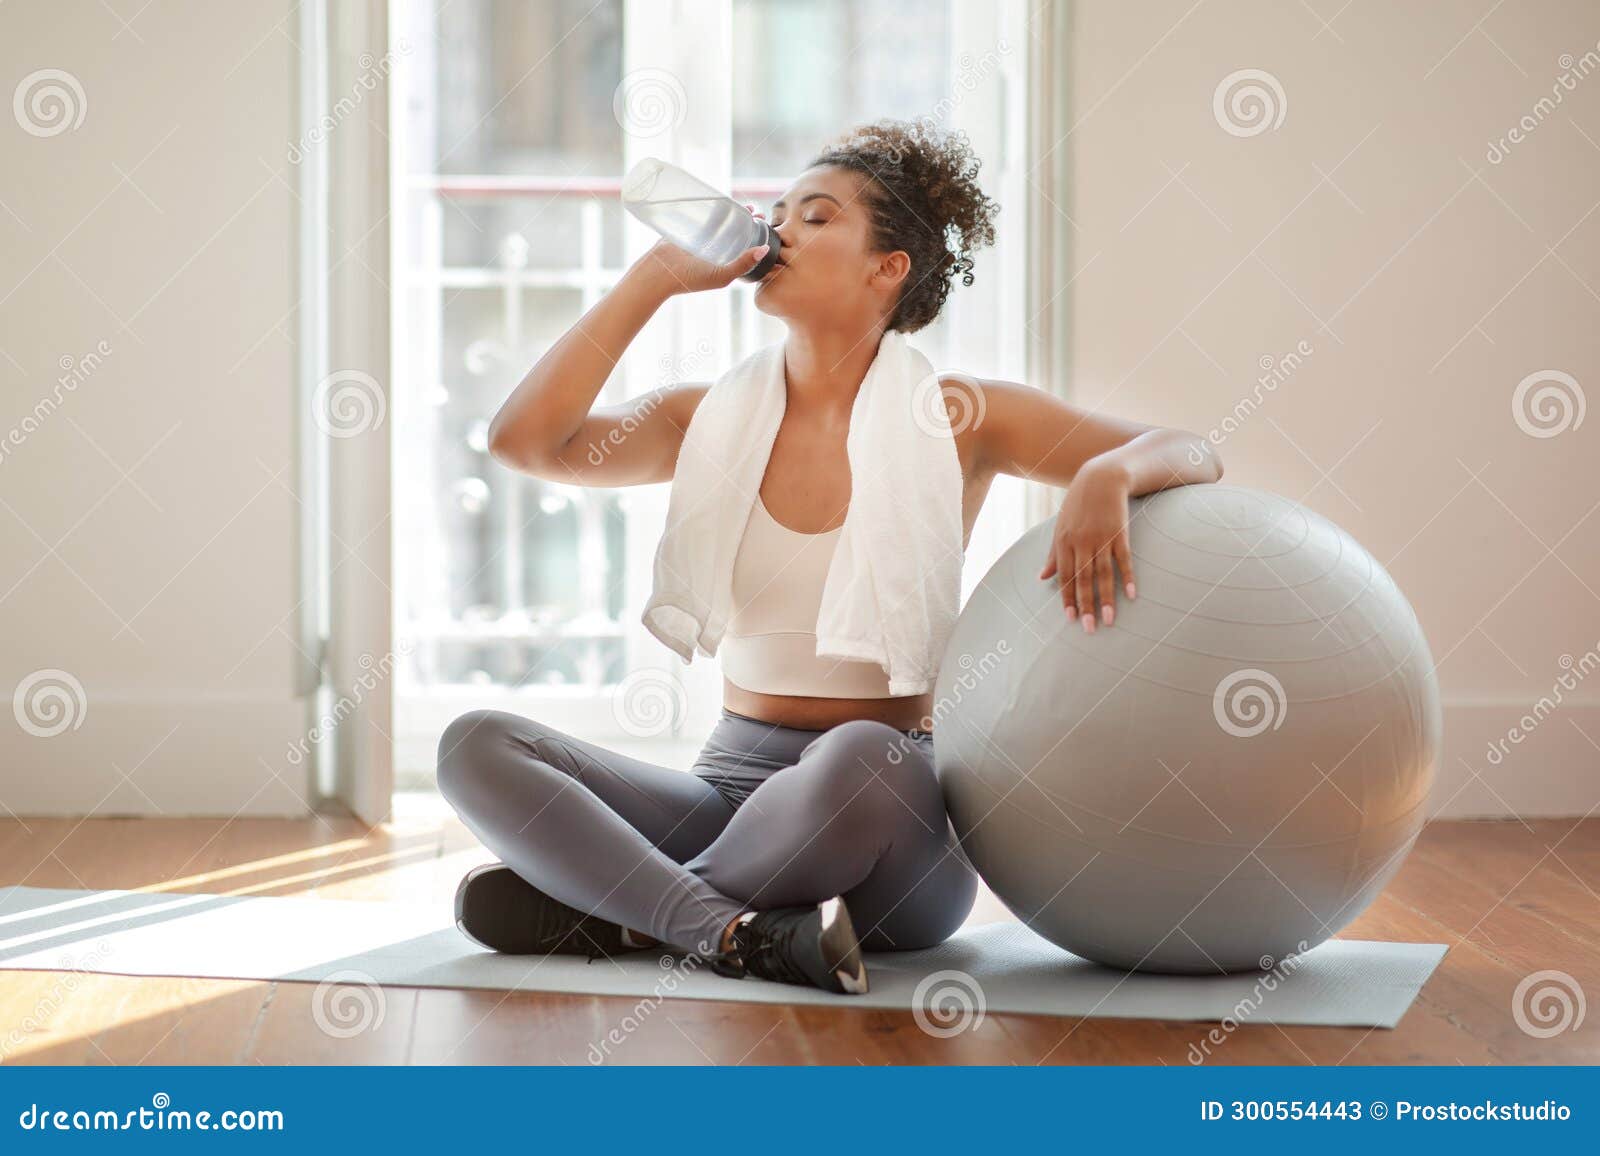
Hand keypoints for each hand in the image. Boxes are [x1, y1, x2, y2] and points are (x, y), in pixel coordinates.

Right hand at [633, 202, 770, 294]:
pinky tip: (724, 203)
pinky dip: (715, 213)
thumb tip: (765, 249)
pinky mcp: (690, 234)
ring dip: (735, 216)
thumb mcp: (722, 274)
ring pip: (723, 227)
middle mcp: (715, 256)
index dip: (757, 241)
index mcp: (725, 267)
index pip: (746, 252)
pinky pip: (706, 221)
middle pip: (736, 237)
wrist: (658, 272)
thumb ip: (743, 263)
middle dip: (748, 225)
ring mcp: (703, 245)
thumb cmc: (690, 279)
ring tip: (746, 206)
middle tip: (757, 213)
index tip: (765, 228)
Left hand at [1038, 460, 1136, 632]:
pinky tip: (1131, 595)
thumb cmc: (1078, 505)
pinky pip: (1124, 560)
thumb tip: (1042, 578)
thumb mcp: (1060, 527)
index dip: (1068, 599)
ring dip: (1107, 598)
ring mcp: (1101, 538)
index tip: (1072, 619)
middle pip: (1083, 580)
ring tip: (1110, 620)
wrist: (1101, 478)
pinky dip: (1128, 577)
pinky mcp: (1120, 533)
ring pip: (1104, 574)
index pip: (1065, 576)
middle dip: (1086, 605)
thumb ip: (1053, 554)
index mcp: (1064, 543)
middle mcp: (1081, 542)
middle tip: (1090, 628)